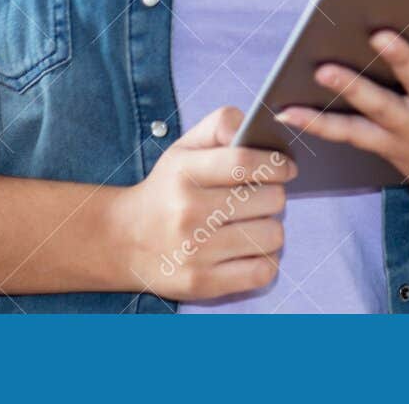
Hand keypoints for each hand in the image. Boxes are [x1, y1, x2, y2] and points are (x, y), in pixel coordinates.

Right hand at [116, 105, 294, 300]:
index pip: (244, 162)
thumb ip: (221, 124)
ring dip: (271, 227)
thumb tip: (254, 128)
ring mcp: (195, 252)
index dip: (276, 164)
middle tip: (261, 197)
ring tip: (253, 223)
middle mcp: (188, 213)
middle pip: (268, 199)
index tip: (286, 168)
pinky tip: (250, 249)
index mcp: (183, 173)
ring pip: (271, 235)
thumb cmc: (167, 188)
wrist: (122, 240)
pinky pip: (262, 271)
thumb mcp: (184, 147)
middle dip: (274, 195)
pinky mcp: (202, 284)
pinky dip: (265, 259)